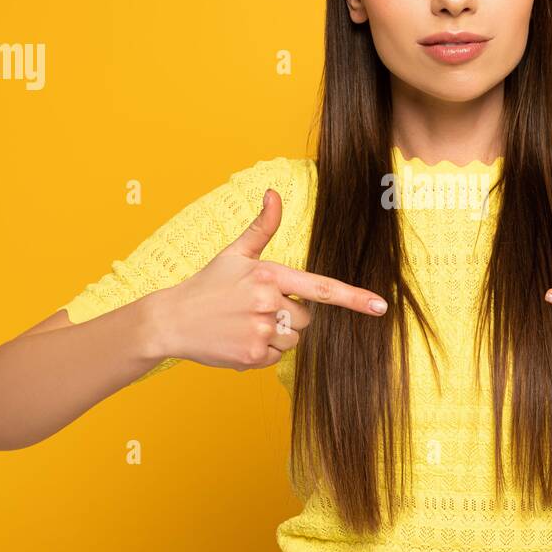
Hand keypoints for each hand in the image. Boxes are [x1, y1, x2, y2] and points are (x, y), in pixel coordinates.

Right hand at [154, 188, 388, 370]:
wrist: (172, 320)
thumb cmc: (208, 284)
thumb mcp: (235, 252)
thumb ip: (262, 226)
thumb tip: (274, 193)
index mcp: (269, 275)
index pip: (321, 288)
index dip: (354, 298)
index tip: (380, 306)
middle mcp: (268, 304)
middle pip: (308, 319)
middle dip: (292, 316)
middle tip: (258, 309)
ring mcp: (260, 331)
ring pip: (294, 341)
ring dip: (278, 335)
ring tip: (246, 323)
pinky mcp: (252, 356)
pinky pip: (276, 357)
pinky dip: (263, 351)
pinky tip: (240, 338)